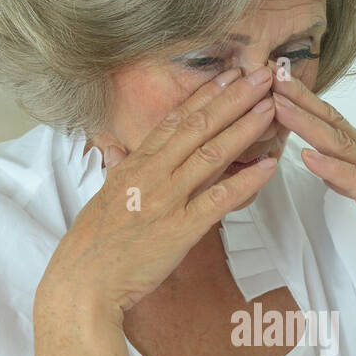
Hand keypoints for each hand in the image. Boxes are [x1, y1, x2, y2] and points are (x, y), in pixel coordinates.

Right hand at [37, 67, 278, 321]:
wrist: (84, 281)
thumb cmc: (92, 245)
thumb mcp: (103, 196)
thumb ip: (117, 169)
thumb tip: (115, 149)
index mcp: (134, 164)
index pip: (175, 120)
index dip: (205, 94)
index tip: (229, 73)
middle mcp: (152, 174)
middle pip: (198, 126)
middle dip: (234, 97)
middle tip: (262, 74)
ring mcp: (166, 199)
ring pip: (212, 154)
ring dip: (245, 128)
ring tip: (271, 106)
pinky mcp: (180, 229)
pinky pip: (219, 199)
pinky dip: (246, 182)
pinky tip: (269, 166)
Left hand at [271, 73, 355, 278]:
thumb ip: (352, 177)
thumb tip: (322, 165)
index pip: (335, 122)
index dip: (305, 101)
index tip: (278, 81)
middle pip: (332, 123)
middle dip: (298, 100)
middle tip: (268, 74)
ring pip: (339, 145)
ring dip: (307, 124)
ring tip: (278, 105)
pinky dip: (332, 168)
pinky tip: (309, 157)